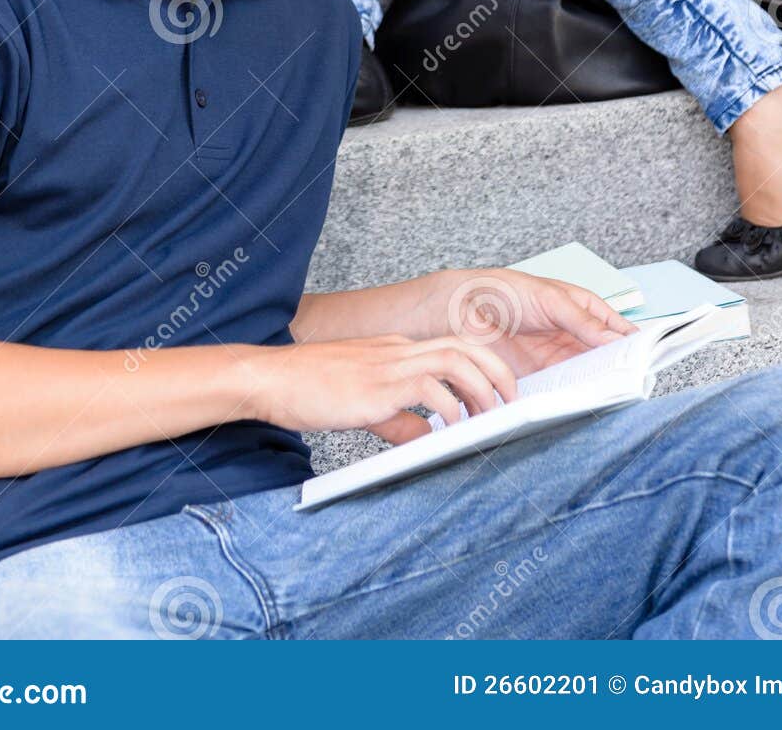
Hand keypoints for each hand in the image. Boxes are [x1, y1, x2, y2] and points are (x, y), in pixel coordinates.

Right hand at [244, 332, 519, 445]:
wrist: (270, 379)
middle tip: (511, 402)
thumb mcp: (364, 406)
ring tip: (490, 415)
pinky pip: (427, 386)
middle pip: (465, 345)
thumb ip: (399, 418)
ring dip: (481, 387)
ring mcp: (388, 363)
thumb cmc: (308, 390)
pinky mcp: (376, 383)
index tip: (499, 396)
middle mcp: (397, 349)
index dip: (484, 368)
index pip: (454, 347)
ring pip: (455, 358)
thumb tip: (427, 437)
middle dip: (498, 371)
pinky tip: (450, 428)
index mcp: (395, 350)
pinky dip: (448, 407)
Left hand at [436, 268, 635, 380]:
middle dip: (618, 372)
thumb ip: (584, 321)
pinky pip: (559, 394)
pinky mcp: (537, 380)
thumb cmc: (505, 290)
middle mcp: (574, 338)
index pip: (619, 331)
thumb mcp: (550, 299)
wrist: (460, 308)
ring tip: (608, 400)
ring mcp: (557, 360)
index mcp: (584, 311)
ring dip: (595, 389)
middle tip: (632, 387)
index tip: (651, 361)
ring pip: (586, 379)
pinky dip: (569, 400)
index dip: (636, 345)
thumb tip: (619, 339)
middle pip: (606, 360)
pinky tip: (575, 406)